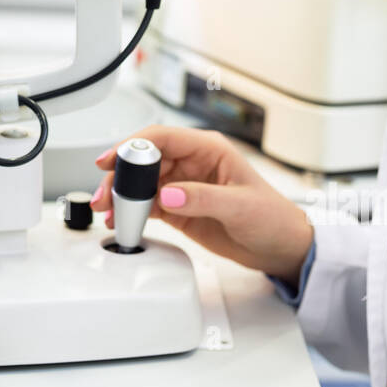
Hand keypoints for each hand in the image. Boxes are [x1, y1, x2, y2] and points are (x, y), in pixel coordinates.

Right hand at [93, 125, 314, 285]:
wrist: (281, 248)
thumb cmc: (273, 218)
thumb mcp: (240, 207)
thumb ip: (202, 198)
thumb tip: (168, 194)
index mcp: (208, 149)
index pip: (162, 138)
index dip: (133, 145)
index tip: (112, 158)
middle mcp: (192, 163)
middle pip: (144, 160)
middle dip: (120, 175)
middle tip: (105, 194)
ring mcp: (183, 186)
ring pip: (141, 183)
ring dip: (121, 195)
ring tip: (107, 211)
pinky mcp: (178, 208)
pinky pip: (147, 204)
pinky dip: (131, 212)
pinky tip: (121, 220)